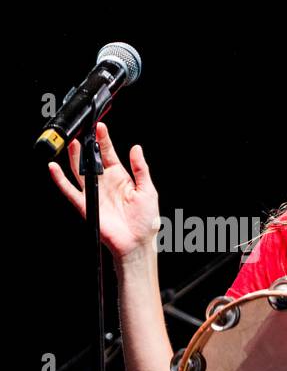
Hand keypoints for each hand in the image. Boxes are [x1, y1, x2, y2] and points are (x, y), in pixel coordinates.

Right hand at [46, 122, 159, 259]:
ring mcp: (94, 193)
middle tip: (83, 130)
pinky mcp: (85, 205)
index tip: (100, 127)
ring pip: (78, 170)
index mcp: (121, 178)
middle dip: (86, 144)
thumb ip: (141, 169)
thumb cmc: (145, 221)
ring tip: (71, 142)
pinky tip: (54, 167)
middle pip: (91, 159)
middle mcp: (105, 183)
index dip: (104, 140)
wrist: (137, 243)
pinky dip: (59, 179)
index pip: (108, 154)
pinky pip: (69, 190)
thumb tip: (136, 148)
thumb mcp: (148, 190)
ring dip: (73, 157)